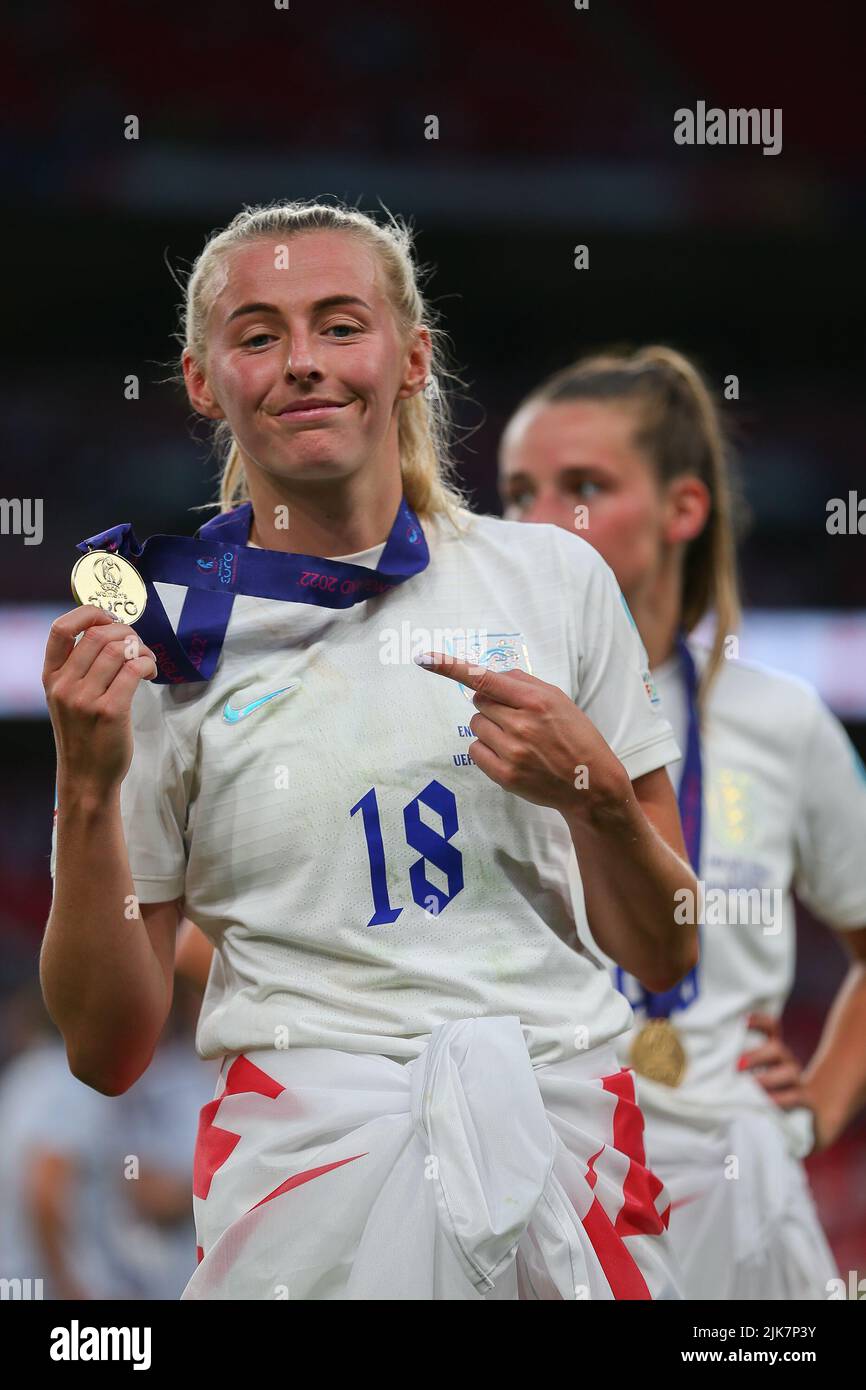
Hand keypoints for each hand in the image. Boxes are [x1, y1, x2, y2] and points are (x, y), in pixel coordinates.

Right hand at [43, 604, 158, 795]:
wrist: (87, 777)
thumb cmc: (82, 734)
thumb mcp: (66, 698)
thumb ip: (78, 668)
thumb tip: (109, 631)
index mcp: (51, 677)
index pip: (60, 629)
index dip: (88, 614)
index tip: (109, 619)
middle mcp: (64, 685)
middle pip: (98, 635)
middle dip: (126, 632)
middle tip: (138, 644)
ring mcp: (85, 699)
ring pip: (118, 650)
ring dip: (141, 648)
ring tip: (147, 661)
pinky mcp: (110, 711)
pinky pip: (133, 670)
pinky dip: (147, 664)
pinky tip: (150, 672)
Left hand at [414, 651, 626, 817]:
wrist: (591, 783)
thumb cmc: (575, 735)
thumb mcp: (558, 699)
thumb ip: (523, 683)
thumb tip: (490, 674)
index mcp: (535, 700)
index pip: (484, 678)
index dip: (451, 667)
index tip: (425, 657)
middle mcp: (521, 725)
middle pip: (479, 702)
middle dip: (493, 705)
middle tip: (518, 718)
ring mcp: (512, 752)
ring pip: (476, 725)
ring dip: (490, 728)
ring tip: (519, 739)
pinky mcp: (505, 776)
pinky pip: (475, 750)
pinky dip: (487, 749)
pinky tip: (511, 755)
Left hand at [738, 1012, 832, 1149]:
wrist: (800, 1126)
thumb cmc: (766, 1098)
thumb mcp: (751, 1083)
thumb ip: (736, 1074)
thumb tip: (706, 1073)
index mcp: (772, 1054)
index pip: (772, 1028)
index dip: (760, 1021)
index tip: (744, 1021)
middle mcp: (787, 1063)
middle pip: (777, 1048)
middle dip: (756, 1055)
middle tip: (737, 1066)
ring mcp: (799, 1081)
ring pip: (789, 1071)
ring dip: (767, 1078)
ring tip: (751, 1087)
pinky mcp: (807, 1102)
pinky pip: (797, 1096)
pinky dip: (780, 1099)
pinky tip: (766, 1104)